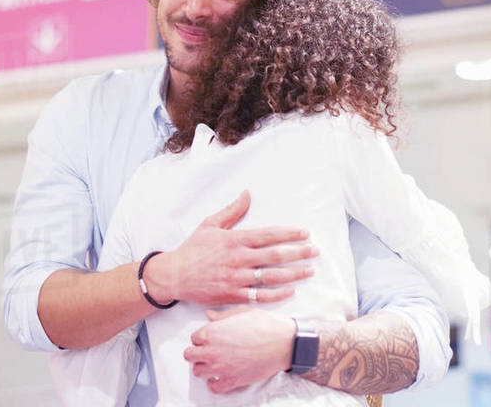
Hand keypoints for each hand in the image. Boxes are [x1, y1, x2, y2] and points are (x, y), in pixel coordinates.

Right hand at [143, 190, 317, 305]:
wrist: (174, 275)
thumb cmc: (193, 248)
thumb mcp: (210, 224)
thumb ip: (232, 210)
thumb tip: (247, 193)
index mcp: (235, 240)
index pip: (268, 235)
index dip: (289, 233)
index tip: (305, 233)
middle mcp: (238, 259)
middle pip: (275, 255)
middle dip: (299, 252)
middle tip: (316, 250)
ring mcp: (236, 279)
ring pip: (272, 277)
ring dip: (293, 273)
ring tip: (309, 270)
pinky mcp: (233, 295)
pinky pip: (259, 296)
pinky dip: (277, 294)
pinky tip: (291, 290)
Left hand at [183, 305, 294, 393]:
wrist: (283, 342)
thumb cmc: (265, 325)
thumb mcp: (242, 312)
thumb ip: (222, 316)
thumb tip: (209, 315)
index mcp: (212, 332)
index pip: (194, 338)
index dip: (203, 337)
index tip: (211, 338)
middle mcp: (211, 351)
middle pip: (190, 355)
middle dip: (198, 352)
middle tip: (209, 350)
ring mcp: (220, 368)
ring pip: (198, 372)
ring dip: (205, 367)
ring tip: (216, 363)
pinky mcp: (231, 381)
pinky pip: (213, 387)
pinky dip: (216, 383)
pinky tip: (223, 375)